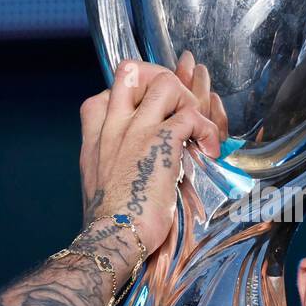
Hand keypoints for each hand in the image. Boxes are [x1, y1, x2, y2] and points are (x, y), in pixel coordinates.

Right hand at [78, 53, 224, 257]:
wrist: (113, 235)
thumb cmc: (110, 217)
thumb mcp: (98, 175)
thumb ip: (112, 152)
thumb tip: (132, 151)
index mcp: (95, 129)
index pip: (116, 86)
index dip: (142, 90)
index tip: (159, 109)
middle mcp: (112, 121)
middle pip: (135, 70)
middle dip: (164, 78)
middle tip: (181, 105)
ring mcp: (136, 128)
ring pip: (167, 84)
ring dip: (190, 100)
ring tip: (197, 127)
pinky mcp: (161, 141)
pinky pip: (191, 115)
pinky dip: (208, 129)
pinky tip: (210, 149)